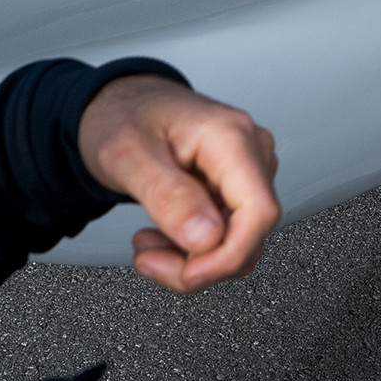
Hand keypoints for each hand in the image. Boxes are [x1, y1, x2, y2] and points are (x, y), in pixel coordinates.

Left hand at [77, 74, 281, 292]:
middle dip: (199, 264)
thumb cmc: (123, 119)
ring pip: (240, 242)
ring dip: (193, 260)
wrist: (121, 105)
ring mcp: (249, 169)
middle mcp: (250, 151)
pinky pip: (229, 234)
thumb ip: (168, 196)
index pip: (258, 213)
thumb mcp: (127, 155)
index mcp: (229, 137)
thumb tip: (206, 237)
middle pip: (250, 234)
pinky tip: (164, 238)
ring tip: (148, 246)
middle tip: (149, 261)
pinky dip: (195, 249)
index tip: (188, 275)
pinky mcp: (238, 186)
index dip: (227, 257)